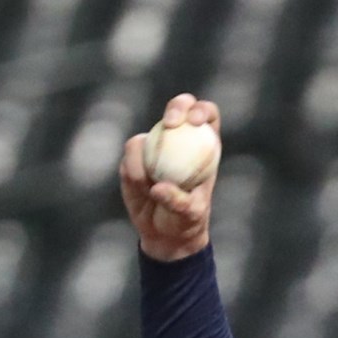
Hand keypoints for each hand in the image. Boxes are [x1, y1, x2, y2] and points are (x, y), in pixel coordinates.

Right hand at [119, 93, 220, 261]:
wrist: (162, 231)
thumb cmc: (185, 221)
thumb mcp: (189, 214)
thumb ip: (178, 201)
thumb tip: (159, 187)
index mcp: (204, 145)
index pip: (207, 116)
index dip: (202, 110)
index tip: (194, 121)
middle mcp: (179, 138)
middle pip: (180, 107)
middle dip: (177, 106)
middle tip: (170, 123)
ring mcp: (155, 144)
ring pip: (147, 134)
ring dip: (146, 158)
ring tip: (151, 189)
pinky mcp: (134, 156)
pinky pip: (130, 154)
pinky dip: (133, 170)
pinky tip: (140, 188)